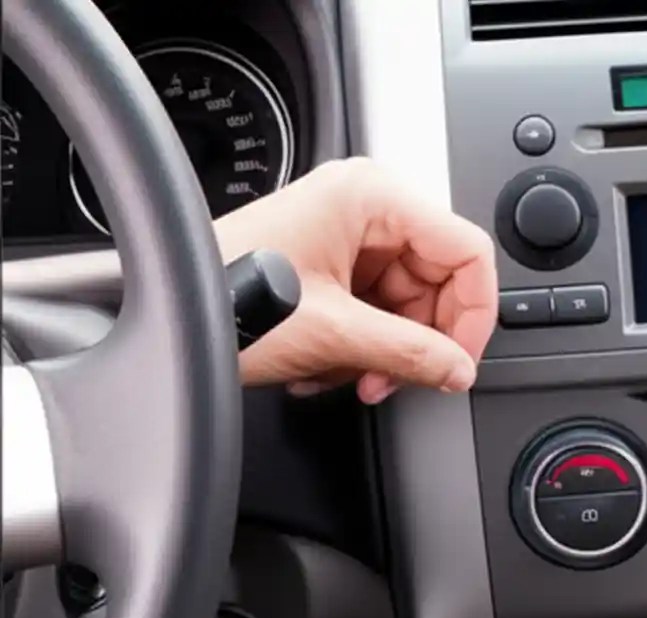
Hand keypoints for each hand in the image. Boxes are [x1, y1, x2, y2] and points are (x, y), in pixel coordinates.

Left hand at [216, 157, 497, 403]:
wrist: (158, 307)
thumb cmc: (218, 293)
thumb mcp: (331, 332)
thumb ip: (409, 353)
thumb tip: (458, 369)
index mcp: (374, 197)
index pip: (467, 252)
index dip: (475, 313)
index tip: (461, 360)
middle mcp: (367, 206)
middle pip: (440, 282)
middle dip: (420, 340)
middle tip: (397, 377)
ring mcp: (349, 233)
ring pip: (409, 302)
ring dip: (387, 350)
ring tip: (349, 374)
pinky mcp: (333, 261)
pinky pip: (378, 308)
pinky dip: (363, 345)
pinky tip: (330, 364)